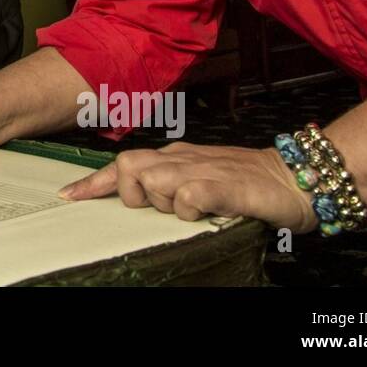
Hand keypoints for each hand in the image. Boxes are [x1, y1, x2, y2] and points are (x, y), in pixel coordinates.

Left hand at [58, 143, 318, 231]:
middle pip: (129, 167)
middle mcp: (183, 159)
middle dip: (131, 192)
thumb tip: (134, 195)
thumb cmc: (246, 183)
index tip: (70, 196)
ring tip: (190, 209)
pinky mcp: (228, 186)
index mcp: (174, 157)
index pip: (124, 164)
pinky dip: (188, 204)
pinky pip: (192, 193)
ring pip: (154, 180)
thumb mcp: (198, 181)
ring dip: (162, 200)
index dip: (95, 182)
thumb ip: (167, 186)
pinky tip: (198, 208)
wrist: (296, 179)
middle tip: (159, 207)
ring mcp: (205, 170)